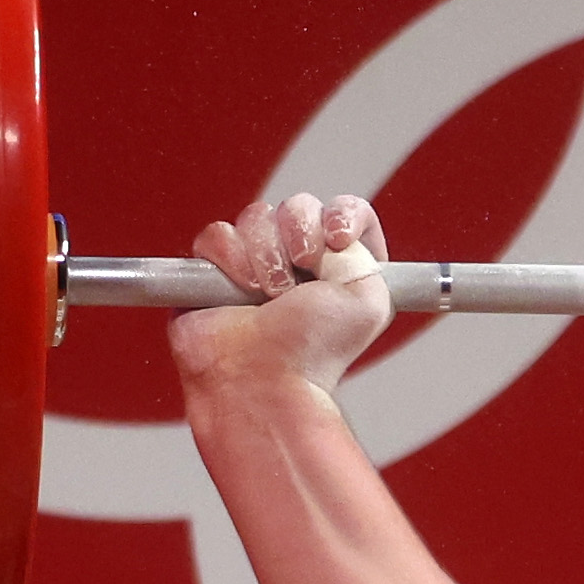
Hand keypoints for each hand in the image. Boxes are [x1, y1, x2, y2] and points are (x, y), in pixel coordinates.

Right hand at [172, 192, 391, 402]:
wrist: (262, 376)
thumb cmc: (313, 351)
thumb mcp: (368, 297)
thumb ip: (361, 251)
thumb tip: (327, 231)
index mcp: (342, 268)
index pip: (348, 211)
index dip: (343, 214)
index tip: (338, 239)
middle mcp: (300, 264)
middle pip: (298, 206)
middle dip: (300, 234)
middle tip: (300, 279)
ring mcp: (256, 264)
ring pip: (256, 216)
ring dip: (266, 254)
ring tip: (269, 295)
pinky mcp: (214, 270)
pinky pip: (217, 234)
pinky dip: (230, 258)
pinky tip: (241, 291)